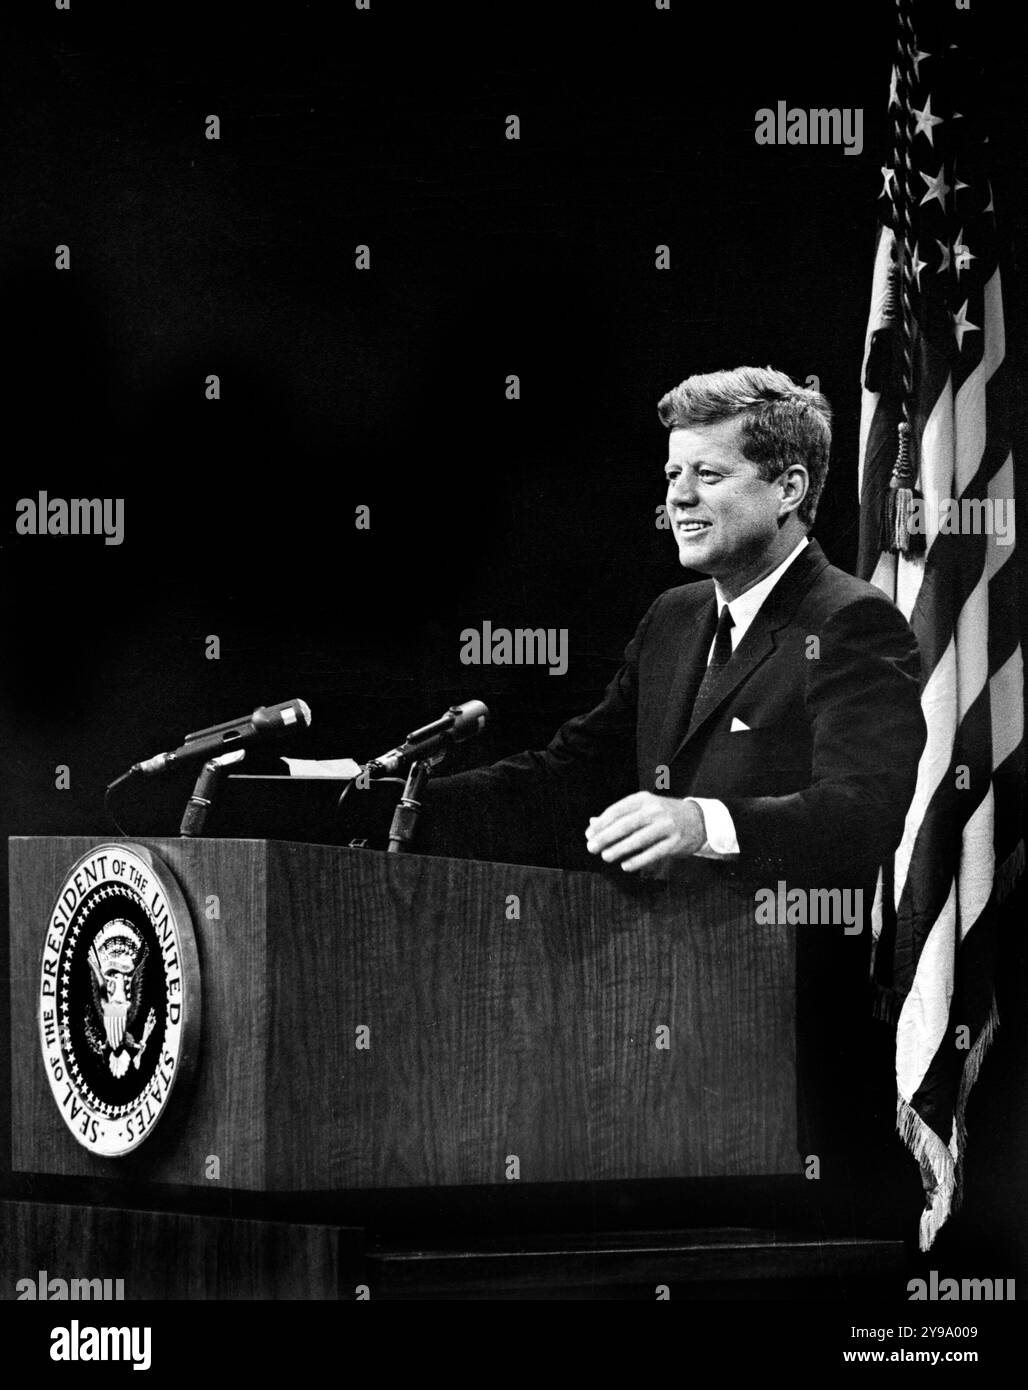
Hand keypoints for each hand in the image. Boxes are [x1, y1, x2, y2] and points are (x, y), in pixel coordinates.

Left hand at [585, 792, 705, 872]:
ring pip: (638, 840)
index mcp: (644, 799)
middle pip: (625, 825)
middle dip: (605, 837)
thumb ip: (618, 815)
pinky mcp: (675, 842)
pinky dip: (637, 861)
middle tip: (592, 848)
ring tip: (606, 856)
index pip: (617, 810)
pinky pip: (652, 854)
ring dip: (619, 849)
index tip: (589, 835)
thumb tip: (592, 823)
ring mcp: (666, 826)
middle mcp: (655, 810)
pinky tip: (625, 865)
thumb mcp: (642, 808)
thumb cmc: (662, 814)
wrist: (698, 820)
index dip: (601, 824)